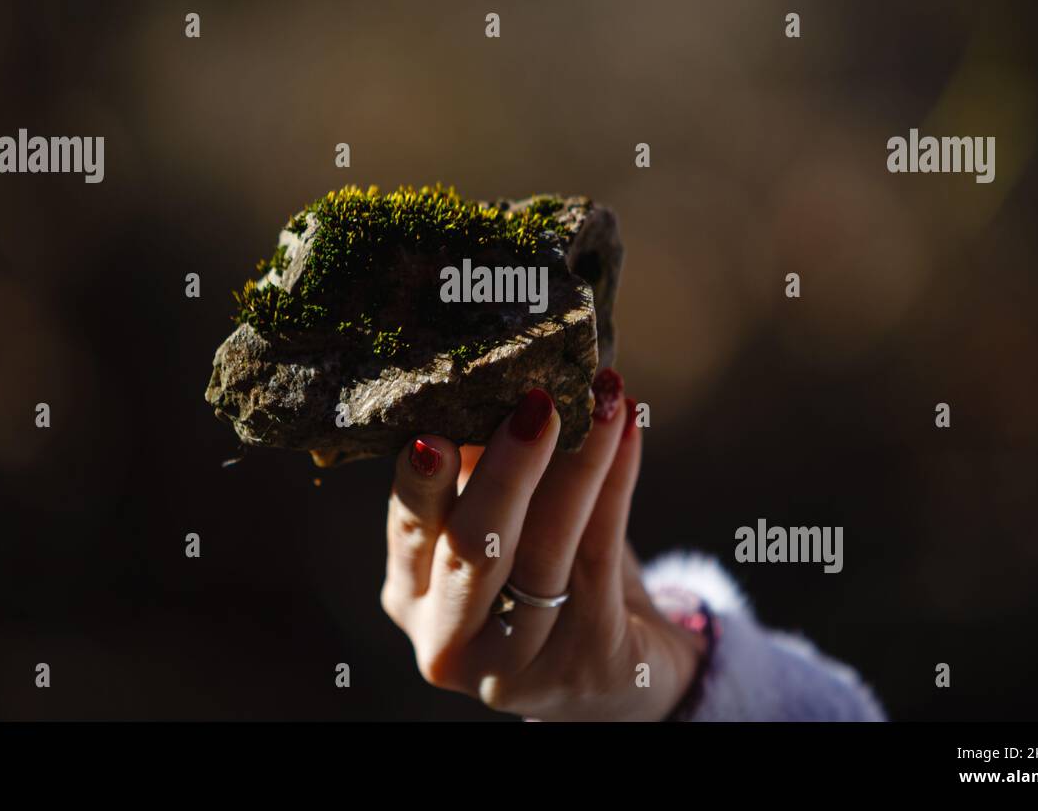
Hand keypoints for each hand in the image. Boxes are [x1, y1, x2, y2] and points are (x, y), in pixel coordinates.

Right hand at [380, 371, 705, 720]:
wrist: (617, 666)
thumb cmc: (545, 573)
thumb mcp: (500, 520)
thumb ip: (482, 465)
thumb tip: (490, 370)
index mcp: (409, 594)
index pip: (410, 527)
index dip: (424, 476)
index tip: (440, 420)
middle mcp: (447, 640)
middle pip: (470, 551)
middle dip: (505, 472)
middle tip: (535, 404)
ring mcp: (513, 664)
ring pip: (544, 553)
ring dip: (579, 464)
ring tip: (602, 399)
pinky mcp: (583, 662)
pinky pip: (599, 558)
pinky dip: (615, 485)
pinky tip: (627, 433)